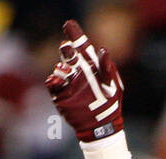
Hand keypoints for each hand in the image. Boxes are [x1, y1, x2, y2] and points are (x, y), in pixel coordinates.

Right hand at [44, 19, 123, 142]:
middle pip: (67, 54)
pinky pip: (52, 83)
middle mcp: (77, 70)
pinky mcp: (59, 93)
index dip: (75, 34)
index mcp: (90, 64)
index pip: (81, 45)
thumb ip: (108, 68)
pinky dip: (53, 81)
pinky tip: (58, 81)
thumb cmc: (109, 104)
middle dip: (66, 50)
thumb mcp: (113, 86)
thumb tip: (103, 50)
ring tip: (67, 74)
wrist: (100, 127)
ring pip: (59, 68)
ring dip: (62, 69)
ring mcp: (67, 81)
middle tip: (66, 48)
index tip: (69, 24)